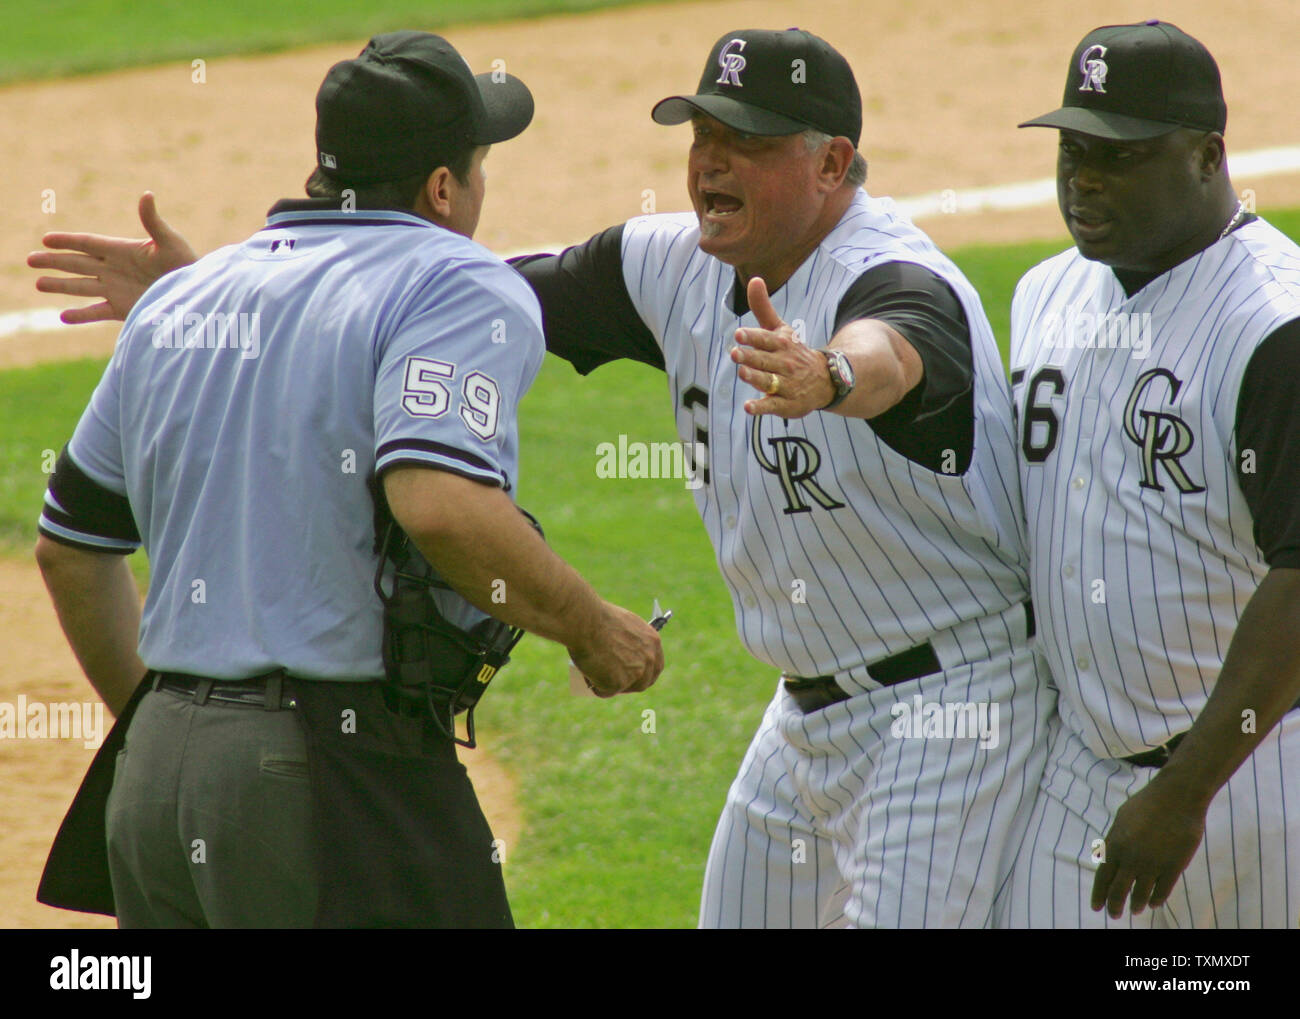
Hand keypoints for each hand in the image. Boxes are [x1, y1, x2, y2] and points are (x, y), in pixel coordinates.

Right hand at [28, 192, 197, 323]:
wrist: (199, 295)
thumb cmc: (187, 265)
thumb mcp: (170, 242)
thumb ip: (153, 222)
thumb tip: (146, 194)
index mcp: (122, 250)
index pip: (88, 243)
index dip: (67, 241)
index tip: (46, 239)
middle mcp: (115, 269)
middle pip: (77, 263)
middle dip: (54, 261)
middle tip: (30, 259)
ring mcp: (117, 289)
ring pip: (81, 287)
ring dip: (60, 286)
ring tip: (38, 284)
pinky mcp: (124, 309)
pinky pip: (97, 312)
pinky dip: (81, 315)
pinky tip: (63, 317)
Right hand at [568, 603, 663, 697]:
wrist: (586, 621)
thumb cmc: (598, 617)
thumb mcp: (624, 624)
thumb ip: (630, 639)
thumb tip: (623, 650)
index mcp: (653, 641)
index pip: (656, 665)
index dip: (644, 673)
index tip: (634, 676)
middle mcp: (649, 659)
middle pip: (644, 682)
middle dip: (630, 685)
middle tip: (614, 681)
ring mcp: (635, 673)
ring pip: (624, 688)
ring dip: (613, 687)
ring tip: (596, 678)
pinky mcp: (618, 683)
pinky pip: (606, 691)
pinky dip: (596, 687)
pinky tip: (588, 679)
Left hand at [731, 276, 835, 417]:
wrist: (826, 380)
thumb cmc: (794, 352)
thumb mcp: (781, 330)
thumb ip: (764, 308)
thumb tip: (754, 279)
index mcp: (783, 344)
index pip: (766, 339)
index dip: (753, 337)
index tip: (739, 334)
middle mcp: (785, 364)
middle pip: (765, 360)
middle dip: (751, 357)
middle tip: (735, 352)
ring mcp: (787, 385)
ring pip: (769, 381)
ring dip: (755, 378)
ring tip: (742, 373)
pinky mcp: (787, 404)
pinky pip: (773, 406)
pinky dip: (761, 407)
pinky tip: (749, 406)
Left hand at [1090, 776, 1207, 918]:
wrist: (1177, 797)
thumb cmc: (1147, 803)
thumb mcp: (1122, 819)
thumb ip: (1115, 840)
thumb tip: (1109, 856)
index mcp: (1115, 845)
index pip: (1103, 877)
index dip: (1099, 895)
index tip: (1097, 907)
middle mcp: (1131, 858)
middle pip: (1119, 891)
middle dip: (1114, 906)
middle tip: (1114, 915)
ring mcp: (1153, 864)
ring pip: (1141, 895)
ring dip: (1137, 904)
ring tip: (1135, 909)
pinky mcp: (1173, 867)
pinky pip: (1162, 890)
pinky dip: (1157, 899)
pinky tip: (1154, 903)